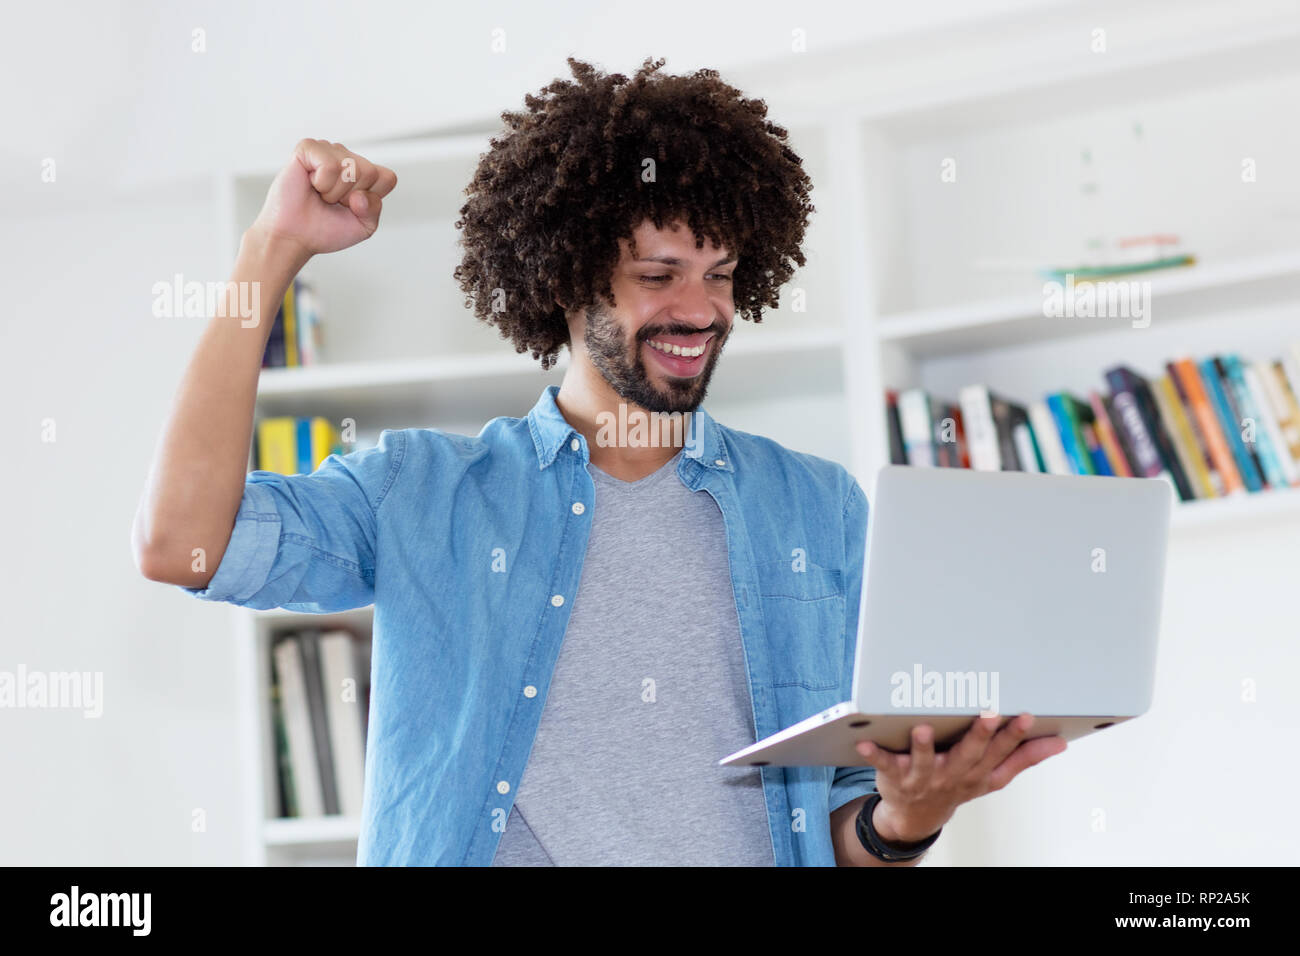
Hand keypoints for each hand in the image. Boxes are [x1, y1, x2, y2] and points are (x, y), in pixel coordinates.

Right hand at [249, 138, 397, 256]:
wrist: (294, 236)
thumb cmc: (325, 230)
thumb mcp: (363, 226)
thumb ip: (374, 209)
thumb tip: (360, 194)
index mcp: (364, 174)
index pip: (387, 177)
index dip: (372, 198)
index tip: (352, 207)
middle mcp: (347, 158)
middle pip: (370, 172)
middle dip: (350, 196)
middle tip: (331, 202)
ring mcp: (328, 150)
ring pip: (351, 167)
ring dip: (334, 192)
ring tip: (319, 194)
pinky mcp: (308, 148)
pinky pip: (329, 165)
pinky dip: (321, 183)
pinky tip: (310, 184)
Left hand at [856, 713, 1066, 843]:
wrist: (916, 815)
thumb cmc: (957, 786)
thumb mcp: (994, 777)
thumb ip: (1024, 758)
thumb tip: (1060, 743)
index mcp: (979, 772)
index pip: (1001, 752)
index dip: (1014, 735)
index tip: (1026, 715)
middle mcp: (954, 774)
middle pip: (968, 754)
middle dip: (980, 735)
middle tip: (989, 714)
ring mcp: (923, 776)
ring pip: (925, 760)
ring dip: (924, 746)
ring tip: (923, 729)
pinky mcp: (894, 775)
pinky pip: (882, 764)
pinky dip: (872, 754)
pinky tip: (862, 741)